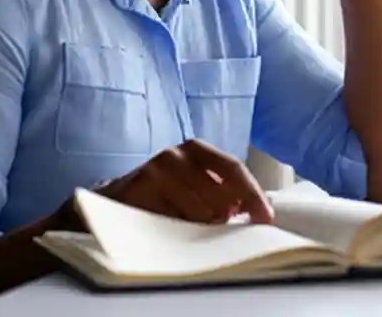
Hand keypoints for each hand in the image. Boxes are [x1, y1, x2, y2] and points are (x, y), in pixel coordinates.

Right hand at [89, 139, 273, 224]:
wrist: (115, 199)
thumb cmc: (165, 194)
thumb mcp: (195, 184)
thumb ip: (223, 191)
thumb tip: (258, 212)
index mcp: (196, 149)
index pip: (233, 168)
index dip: (252, 194)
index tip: (265, 218)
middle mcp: (175, 155)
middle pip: (218, 194)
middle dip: (227, 217)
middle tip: (223, 228)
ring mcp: (154, 172)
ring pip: (198, 212)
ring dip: (204, 227)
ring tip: (194, 229)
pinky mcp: (138, 192)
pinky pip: (173, 221)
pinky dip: (181, 232)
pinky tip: (176, 232)